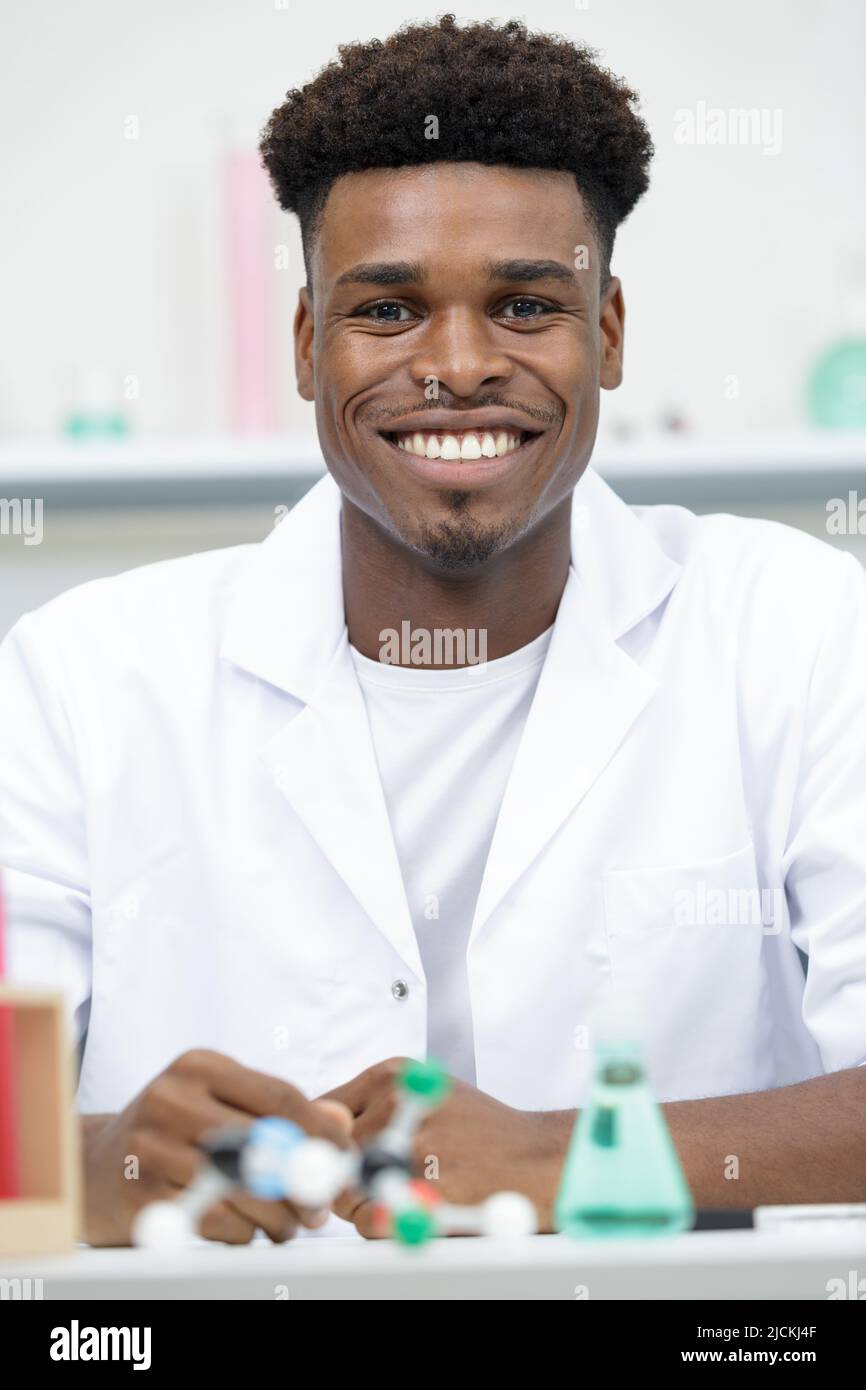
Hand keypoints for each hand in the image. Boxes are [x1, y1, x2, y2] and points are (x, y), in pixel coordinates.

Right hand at [82, 1049, 352, 1245]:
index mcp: (200, 1066)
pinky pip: (215, 1222)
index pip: (279, 1097)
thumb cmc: (174, 1133)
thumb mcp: (223, 1105)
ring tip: (282, 1224)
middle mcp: (171, 1098)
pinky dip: (240, 1233)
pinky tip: (239, 1227)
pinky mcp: (140, 1195)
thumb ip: (282, 1112)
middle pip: (265, 1145)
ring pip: (243, 1190)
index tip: (345, 1160)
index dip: (322, 1133)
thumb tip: (341, 1124)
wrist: (92, 1166)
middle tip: (319, 1209)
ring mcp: (150, 1146)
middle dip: (304, 1184)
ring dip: (276, 1218)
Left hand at [320, 1058, 569, 1236]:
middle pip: (327, 1155)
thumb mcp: (425, 1094)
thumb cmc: (482, 1131)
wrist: (537, 1158)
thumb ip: (371, 1107)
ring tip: (402, 1197)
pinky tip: (414, 1213)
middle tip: (369, 1187)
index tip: (329, 1162)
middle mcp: (397, 1104)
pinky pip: (373, 1222)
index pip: (320, 1112)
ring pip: (345, 1192)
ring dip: (362, 1207)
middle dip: (339, 1179)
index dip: (320, 1145)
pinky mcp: (426, 1190)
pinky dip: (386, 1228)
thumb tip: (318, 1135)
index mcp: (392, 1075)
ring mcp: (411, 1146)